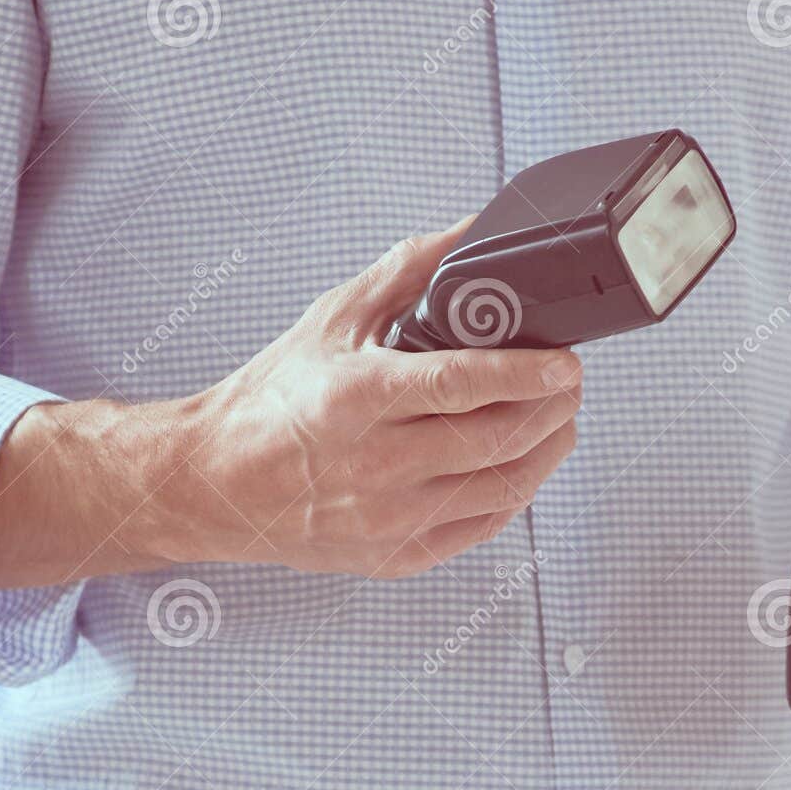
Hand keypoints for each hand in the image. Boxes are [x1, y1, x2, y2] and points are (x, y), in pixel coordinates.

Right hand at [171, 218, 580, 576]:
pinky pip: (481, 527)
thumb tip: (472, 232)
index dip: (526, 375)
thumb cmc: (274, 401)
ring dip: (546, 452)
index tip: (565, 362)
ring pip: (502, 489)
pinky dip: (514, 493)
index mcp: (358, 399)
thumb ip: (408, 272)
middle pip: (497, 440)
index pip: (463, 385)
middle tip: (570, 384)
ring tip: (558, 421)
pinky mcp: (399, 557)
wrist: (220, 484)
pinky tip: (522, 464)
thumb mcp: (331, 319)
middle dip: (552, 410)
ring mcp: (391, 519)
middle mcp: (376, 465)